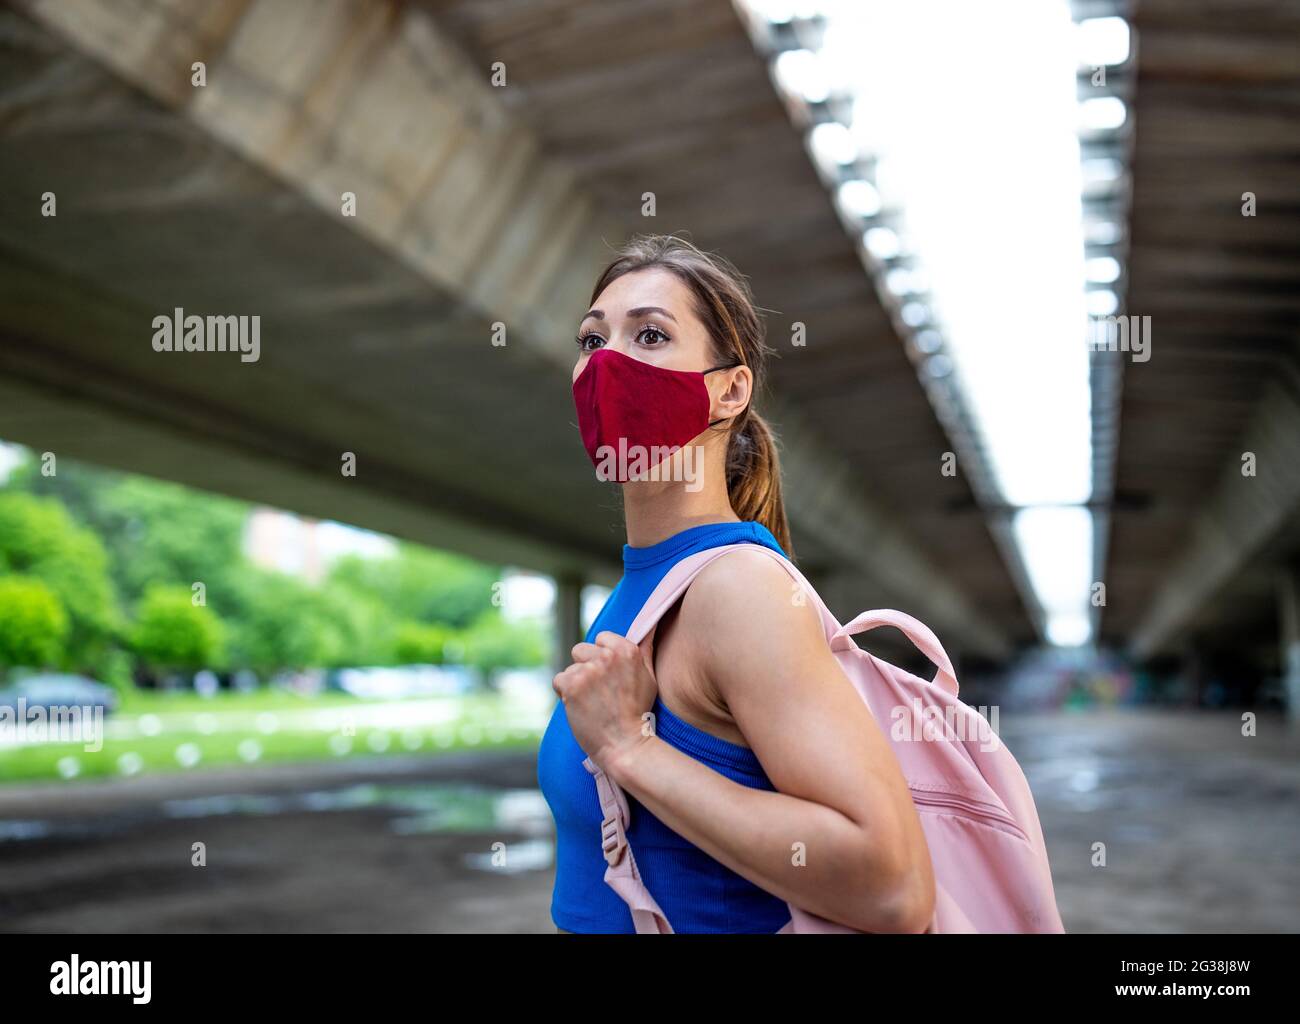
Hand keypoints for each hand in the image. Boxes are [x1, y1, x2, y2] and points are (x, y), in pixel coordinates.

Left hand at [553, 629, 658, 772]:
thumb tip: (649, 627)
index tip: (610, 677)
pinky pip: (559, 680)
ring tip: (592, 702)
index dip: (602, 657)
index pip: (602, 638)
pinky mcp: (571, 685)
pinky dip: (565, 694)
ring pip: (570, 668)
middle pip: (581, 650)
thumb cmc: (638, 713)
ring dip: (577, 683)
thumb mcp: (649, 677)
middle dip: (587, 668)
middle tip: (600, 692)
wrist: (626, 744)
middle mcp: (607, 656)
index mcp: (627, 650)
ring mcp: (589, 670)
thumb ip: (644, 650)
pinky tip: (581, 706)